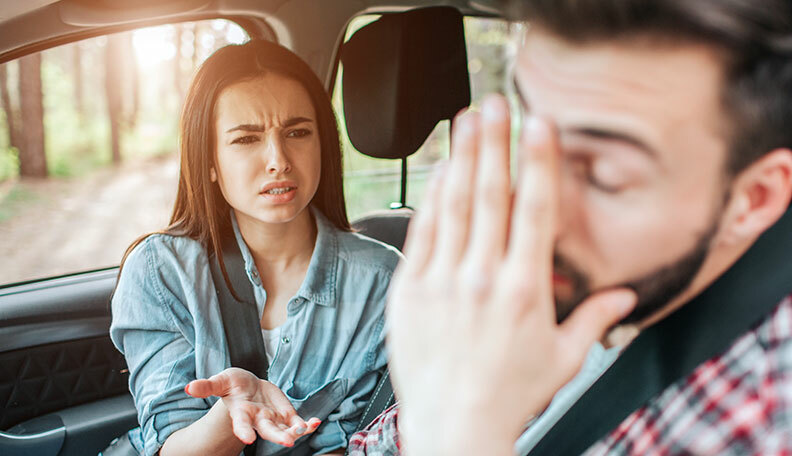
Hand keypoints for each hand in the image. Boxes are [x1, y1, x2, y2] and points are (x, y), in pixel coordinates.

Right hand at [186, 367, 320, 446]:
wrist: (247, 387)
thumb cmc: (232, 385)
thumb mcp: (220, 381)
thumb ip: (207, 386)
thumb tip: (189, 388)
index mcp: (241, 413)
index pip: (241, 424)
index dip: (243, 431)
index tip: (247, 439)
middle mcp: (258, 420)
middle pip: (268, 431)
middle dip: (278, 437)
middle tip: (287, 442)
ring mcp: (273, 419)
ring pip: (285, 430)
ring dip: (295, 431)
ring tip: (304, 429)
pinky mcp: (285, 415)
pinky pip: (298, 422)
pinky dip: (307, 424)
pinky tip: (315, 423)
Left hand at [386, 96, 635, 454]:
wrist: (454, 424)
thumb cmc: (509, 395)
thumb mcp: (563, 360)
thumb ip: (594, 319)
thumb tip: (626, 297)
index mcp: (524, 290)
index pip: (533, 210)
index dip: (537, 161)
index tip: (538, 125)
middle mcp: (482, 278)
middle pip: (489, 195)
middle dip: (493, 143)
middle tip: (494, 103)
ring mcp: (442, 282)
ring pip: (452, 206)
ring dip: (461, 158)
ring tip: (464, 121)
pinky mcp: (411, 291)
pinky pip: (421, 234)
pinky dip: (431, 199)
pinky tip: (439, 172)